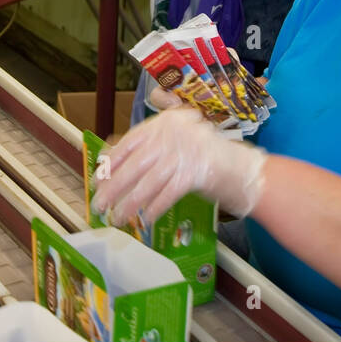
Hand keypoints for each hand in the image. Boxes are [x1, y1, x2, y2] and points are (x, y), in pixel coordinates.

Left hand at [91, 106, 269, 220]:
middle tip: (99, 204)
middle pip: (134, 165)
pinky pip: (166, 195)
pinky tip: (145, 218)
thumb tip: (112, 157)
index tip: (97, 179)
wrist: (243, 169)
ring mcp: (184, 153)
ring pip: (147, 183)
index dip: (110, 162)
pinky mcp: (195, 173)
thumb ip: (151, 144)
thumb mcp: (177, 141)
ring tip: (117, 218)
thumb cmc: (207, 156)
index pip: (129, 141)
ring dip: (129, 204)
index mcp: (165, 122)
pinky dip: (154, 208)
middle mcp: (172, 134)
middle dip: (113, 188)